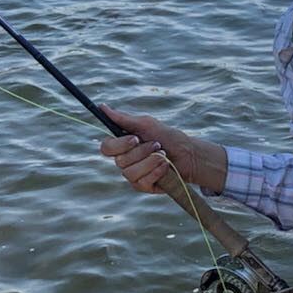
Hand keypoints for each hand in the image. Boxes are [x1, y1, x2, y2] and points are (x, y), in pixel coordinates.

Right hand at [97, 105, 223, 192]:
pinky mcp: (143, 186)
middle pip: (119, 161)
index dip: (119, 145)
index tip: (135, 139)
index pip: (106, 147)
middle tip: (157, 145)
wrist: (189, 154)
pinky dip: (156, 172)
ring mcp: (133, 174)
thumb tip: (102, 107)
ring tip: (164, 156)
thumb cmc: (168, 137)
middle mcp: (125, 161)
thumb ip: (124, 118)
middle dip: (142, 152)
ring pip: (130, 172)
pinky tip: (166, 167)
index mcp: (123, 145)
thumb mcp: (147, 124)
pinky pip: (141, 182)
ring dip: (151, 162)